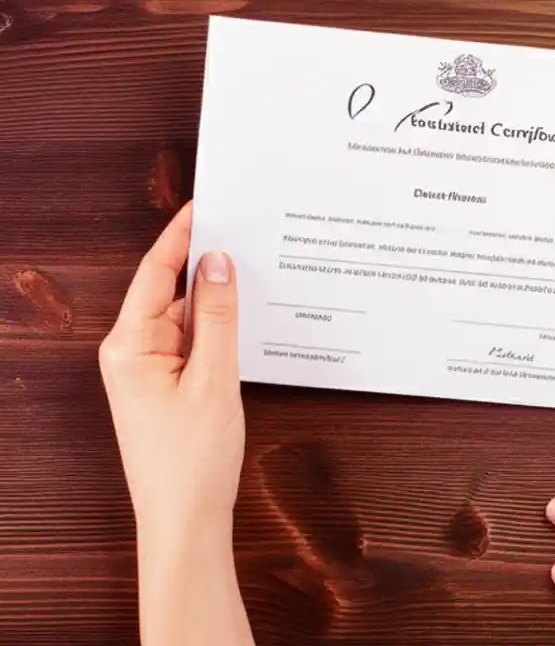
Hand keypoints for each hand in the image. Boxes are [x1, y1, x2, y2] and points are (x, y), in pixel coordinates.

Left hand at [98, 202, 244, 535]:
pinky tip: (246, 317)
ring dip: (216, 298)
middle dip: (205, 261)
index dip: (182, 234)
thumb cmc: (192, 458)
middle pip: (170, 290)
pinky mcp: (167, 387)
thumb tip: (218, 262)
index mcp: (129, 344)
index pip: (155, 272)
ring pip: (186, 317)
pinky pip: (193, 342)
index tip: (208, 203)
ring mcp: (149, 370)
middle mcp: (132, 352)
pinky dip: (218, 328)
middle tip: (246, 229)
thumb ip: (217, 316)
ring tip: (255, 269)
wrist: (185, 520)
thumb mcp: (213, 378)